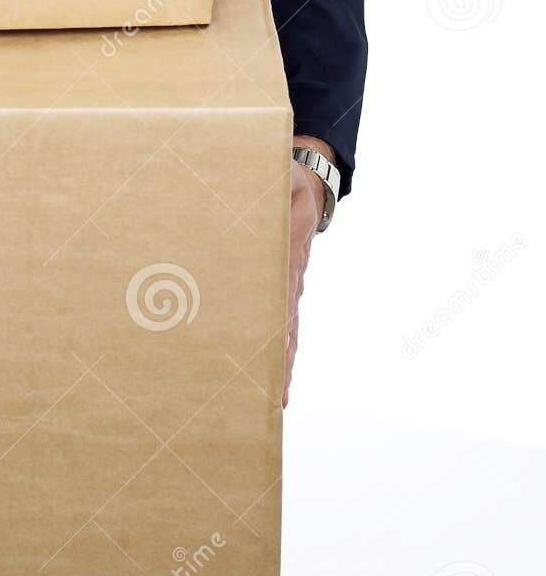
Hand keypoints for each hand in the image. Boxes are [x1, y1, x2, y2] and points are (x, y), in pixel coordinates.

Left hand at [283, 139, 329, 406]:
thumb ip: (280, 178)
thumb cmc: (286, 179)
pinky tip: (270, 382)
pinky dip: (278, 355)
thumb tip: (276, 178)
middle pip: (287, 326)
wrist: (304, 187)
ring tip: (273, 403)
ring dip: (280, 367)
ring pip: (285, 334)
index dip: (280, 321)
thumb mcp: (283, 172)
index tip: (276, 348)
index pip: (284, 292)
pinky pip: (279, 326)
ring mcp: (288, 288)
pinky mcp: (280, 292)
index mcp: (289, 251)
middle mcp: (292, 278)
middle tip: (275, 397)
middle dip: (281, 361)